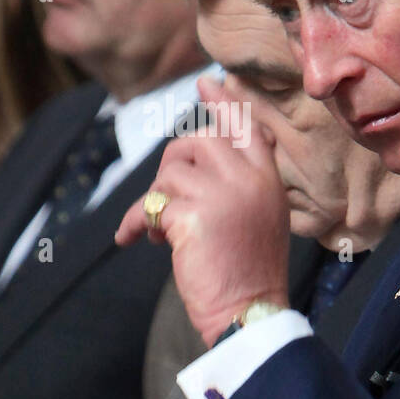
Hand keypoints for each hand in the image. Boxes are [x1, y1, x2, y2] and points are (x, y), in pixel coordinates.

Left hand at [117, 76, 290, 345]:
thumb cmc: (249, 273)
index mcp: (268, 180)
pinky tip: (132, 240)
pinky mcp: (192, 215)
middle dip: (172, 166)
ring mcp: (222, 194)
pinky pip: (150, 204)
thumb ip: (241, 184)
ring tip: (156, 232)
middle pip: (198, 141)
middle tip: (165, 199)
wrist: (249, 314)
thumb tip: (200, 154)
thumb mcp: (260, 219)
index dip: (223, 103)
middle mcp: (249, 180)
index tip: (205, 84)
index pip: (245, 127)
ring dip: (155, 201)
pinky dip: (134, 222)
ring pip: (171, 171)